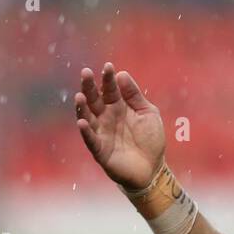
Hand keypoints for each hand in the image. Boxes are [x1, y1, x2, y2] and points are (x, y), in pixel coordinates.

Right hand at [74, 63, 165, 189]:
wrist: (153, 167)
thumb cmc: (150, 139)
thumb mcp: (147, 112)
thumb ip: (135, 95)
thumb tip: (122, 74)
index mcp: (118, 107)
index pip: (110, 90)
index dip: (108, 79)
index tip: (108, 66)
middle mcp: (106, 118)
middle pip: (95, 100)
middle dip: (90, 87)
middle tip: (86, 72)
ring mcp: (102, 133)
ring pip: (88, 118)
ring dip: (82, 107)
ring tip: (80, 95)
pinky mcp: (100, 150)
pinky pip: (90, 140)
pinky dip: (85, 131)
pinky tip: (81, 122)